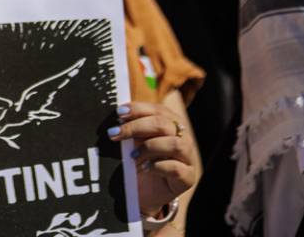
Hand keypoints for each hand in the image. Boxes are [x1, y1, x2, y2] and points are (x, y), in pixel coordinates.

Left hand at [112, 101, 197, 215]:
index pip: (159, 110)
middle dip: (136, 127)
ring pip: (175, 144)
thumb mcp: (133, 143)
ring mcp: (188, 159)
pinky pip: (177, 168)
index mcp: (172, 125)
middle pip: (165, 124)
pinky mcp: (188, 179)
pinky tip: (144, 168)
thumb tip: (116, 118)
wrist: (145, 194)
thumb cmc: (139, 163)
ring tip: (132, 155)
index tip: (119, 113)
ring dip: (149, 147)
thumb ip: (130, 129)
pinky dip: (157, 166)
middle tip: (115, 133)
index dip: (139, 109)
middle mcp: (183, 139)